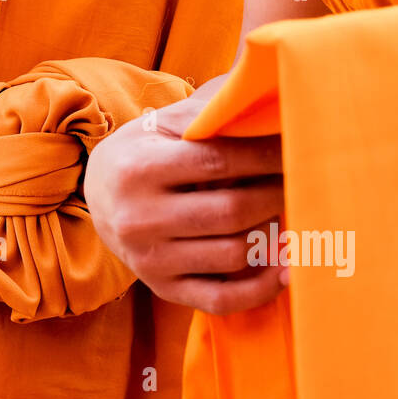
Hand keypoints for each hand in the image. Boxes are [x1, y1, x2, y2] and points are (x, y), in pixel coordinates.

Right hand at [84, 92, 286, 314]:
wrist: (98, 197)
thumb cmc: (145, 152)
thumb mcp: (161, 124)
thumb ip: (207, 113)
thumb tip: (262, 98)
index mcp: (139, 169)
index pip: (219, 161)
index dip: (266, 155)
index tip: (295, 146)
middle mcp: (139, 219)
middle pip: (231, 211)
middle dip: (276, 193)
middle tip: (299, 179)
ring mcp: (150, 261)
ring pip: (233, 254)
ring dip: (273, 234)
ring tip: (291, 212)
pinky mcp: (164, 290)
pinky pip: (222, 300)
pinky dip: (261, 289)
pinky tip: (287, 269)